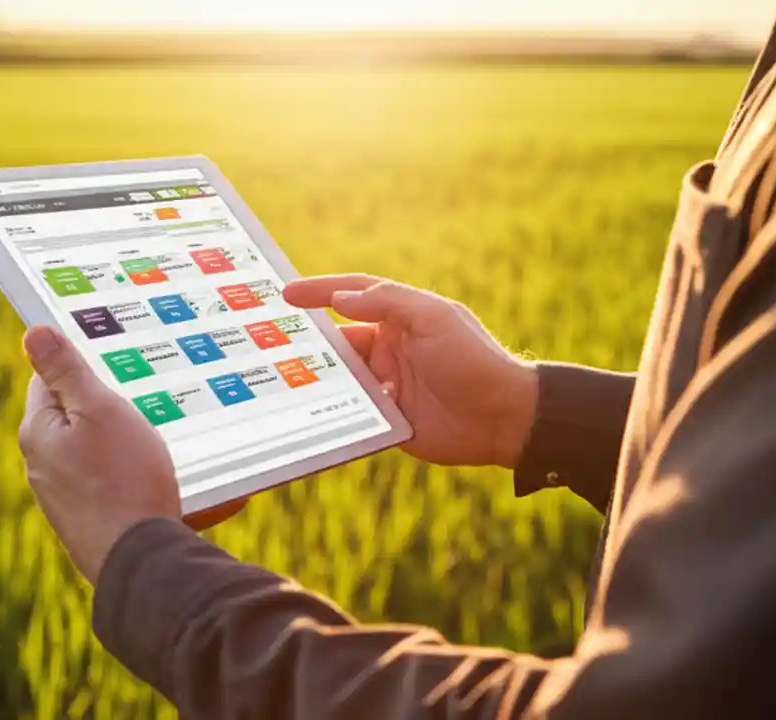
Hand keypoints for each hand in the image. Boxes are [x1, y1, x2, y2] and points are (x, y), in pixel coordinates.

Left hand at [18, 325, 242, 583]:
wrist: (140, 559)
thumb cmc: (123, 478)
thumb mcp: (99, 409)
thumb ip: (66, 371)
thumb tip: (32, 332)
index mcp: (38, 433)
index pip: (49, 381)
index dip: (82, 369)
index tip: (116, 367)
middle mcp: (42, 467)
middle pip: (74, 418)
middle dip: (107, 408)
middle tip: (146, 404)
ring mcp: (64, 500)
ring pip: (95, 454)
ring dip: (123, 445)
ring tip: (158, 446)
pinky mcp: (89, 523)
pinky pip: (110, 486)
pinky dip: (131, 478)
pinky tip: (157, 482)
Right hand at [283, 275, 537, 467]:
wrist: (504, 418)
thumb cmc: (473, 360)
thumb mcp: (434, 319)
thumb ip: (387, 302)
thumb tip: (340, 298)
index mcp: (401, 318)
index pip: (353, 295)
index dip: (320, 291)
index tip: (287, 294)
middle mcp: (390, 348)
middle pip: (339, 340)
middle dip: (310, 341)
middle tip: (271, 341)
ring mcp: (387, 384)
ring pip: (341, 377)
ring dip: (318, 377)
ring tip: (280, 379)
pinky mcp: (387, 418)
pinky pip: (351, 411)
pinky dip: (332, 409)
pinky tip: (307, 410)